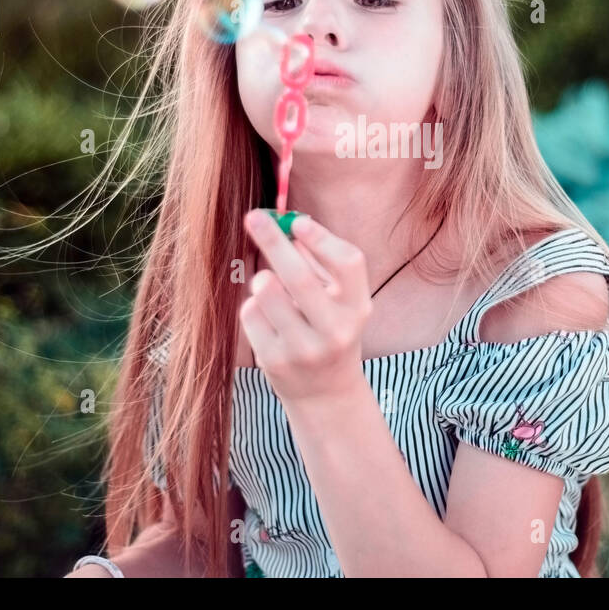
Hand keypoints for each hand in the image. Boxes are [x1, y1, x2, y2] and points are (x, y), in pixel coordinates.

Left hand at [240, 209, 371, 404]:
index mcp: (357, 307)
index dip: (322, 240)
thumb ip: (318, 263)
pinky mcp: (275, 362)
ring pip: (268, 293)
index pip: (348, 265)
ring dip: (262, 278)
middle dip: (274, 242)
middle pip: (300, 277)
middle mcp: (336, 329)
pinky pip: (251, 315)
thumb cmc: (329, 329)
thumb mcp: (338, 300)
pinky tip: (267, 318)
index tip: (297, 221)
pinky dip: (253, 306)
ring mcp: (305, 349)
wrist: (325, 393)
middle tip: (255, 216)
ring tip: (268, 284)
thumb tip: (287, 224)